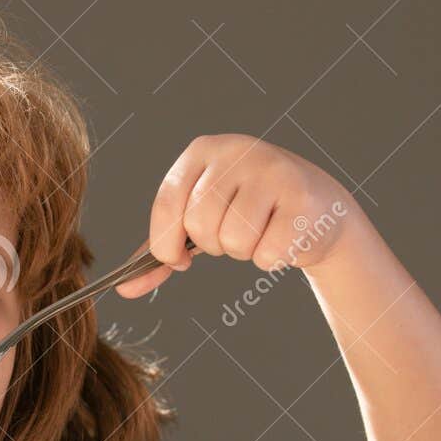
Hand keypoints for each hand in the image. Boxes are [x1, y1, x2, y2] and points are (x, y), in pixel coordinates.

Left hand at [115, 133, 362, 298]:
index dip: (166, 243)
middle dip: (212, 245)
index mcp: (202, 151)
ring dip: (243, 252)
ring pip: (233, 239)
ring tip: (258, 233)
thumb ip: (161, 250)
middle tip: (231, 235)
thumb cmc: (246, 214)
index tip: (179, 257)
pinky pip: (266, 253)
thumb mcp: (199, 221)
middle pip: (200, 224)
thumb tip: (123, 289)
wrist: (317, 210)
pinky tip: (283, 237)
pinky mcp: (302, 199)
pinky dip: (271, 258)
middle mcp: (237, 151)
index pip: (167, 203)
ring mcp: (273, 171)